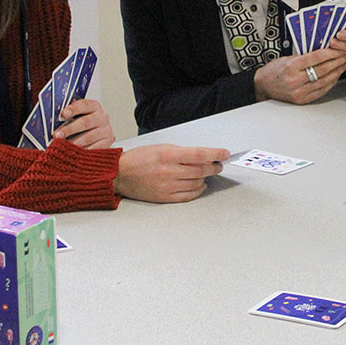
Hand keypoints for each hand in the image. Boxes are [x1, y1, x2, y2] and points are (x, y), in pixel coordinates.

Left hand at [52, 99, 114, 149]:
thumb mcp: (77, 116)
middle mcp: (102, 117)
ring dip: (74, 142)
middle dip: (69, 129)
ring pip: (89, 137)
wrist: (98, 132)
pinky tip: (75, 153)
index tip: (63, 115)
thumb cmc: (83, 123)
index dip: (73, 110)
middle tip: (57, 135)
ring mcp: (106, 129)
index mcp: (94, 106)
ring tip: (63, 147)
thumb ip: (68, 117)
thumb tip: (52, 122)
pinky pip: (95, 148)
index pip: (83, 105)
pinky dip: (84, 151)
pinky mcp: (108, 141)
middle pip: (85, 122)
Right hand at [113, 144, 231, 202]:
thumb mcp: (160, 147)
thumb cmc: (139, 159)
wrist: (120, 175)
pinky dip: (198, 190)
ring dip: (205, 177)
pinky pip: (189, 195)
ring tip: (206, 172)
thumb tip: (202, 155)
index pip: (199, 154)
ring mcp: (167, 186)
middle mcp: (169, 171)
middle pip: (201, 170)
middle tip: (218, 164)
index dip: (215, 153)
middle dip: (214, 166)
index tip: (225, 153)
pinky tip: (200, 185)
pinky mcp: (165, 197)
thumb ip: (182, 152)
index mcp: (168, 155)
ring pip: (197, 182)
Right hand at [254, 46, 345, 103]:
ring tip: (345, 64)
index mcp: (291, 66)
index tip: (340, 48)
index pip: (316, 58)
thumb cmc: (275, 70)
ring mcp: (299, 92)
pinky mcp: (302, 100)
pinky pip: (322, 90)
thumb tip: (326, 50)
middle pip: (323, 69)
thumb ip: (306, 56)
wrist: (263, 86)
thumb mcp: (288, 58)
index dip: (331, 52)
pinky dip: (331, 82)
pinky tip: (336, 76)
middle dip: (338, 61)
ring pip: (325, 80)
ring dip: (338, 71)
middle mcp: (295, 80)